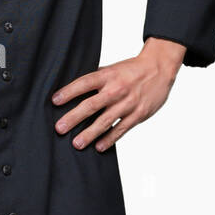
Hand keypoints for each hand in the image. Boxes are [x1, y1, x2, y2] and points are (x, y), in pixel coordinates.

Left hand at [52, 38, 187, 151]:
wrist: (159, 69)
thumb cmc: (132, 69)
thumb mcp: (112, 68)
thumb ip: (96, 79)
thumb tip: (74, 89)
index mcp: (108, 75)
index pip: (84, 83)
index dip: (69, 92)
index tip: (55, 101)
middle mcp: (116, 89)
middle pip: (91, 105)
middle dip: (74, 117)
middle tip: (60, 128)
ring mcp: (128, 103)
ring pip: (105, 121)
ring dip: (89, 133)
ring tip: (76, 143)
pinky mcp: (138, 114)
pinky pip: (121, 129)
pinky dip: (110, 139)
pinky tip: (99, 146)